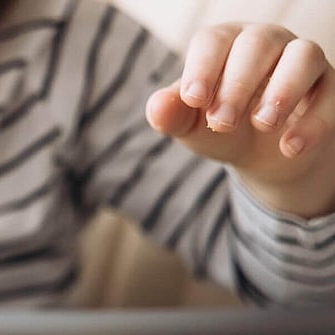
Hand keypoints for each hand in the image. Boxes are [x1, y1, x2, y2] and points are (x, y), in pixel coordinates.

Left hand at [146, 23, 334, 216]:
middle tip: (222, 123)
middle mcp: (265, 41)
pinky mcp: (329, 87)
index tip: (194, 100)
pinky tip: (290, 148)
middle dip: (238, 83)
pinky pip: (331, 93)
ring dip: (283, 89)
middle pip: (257, 43)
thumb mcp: (190, 125)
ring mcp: (301, 60)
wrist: (258, 153)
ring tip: (263, 124)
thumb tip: (158, 107)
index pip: (214, 40)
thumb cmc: (218, 126)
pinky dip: (313, 122)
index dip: (203, 67)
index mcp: (224, 44)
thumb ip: (172, 115)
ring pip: (303, 55)